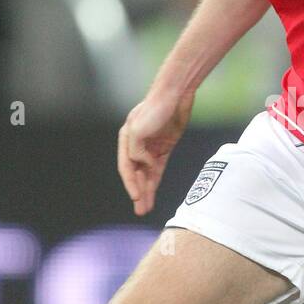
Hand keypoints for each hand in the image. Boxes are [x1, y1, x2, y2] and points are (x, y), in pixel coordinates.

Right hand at [117, 89, 195, 215]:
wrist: (177, 93)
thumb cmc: (156, 107)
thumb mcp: (139, 128)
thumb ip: (136, 149)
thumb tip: (142, 163)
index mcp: (127, 138)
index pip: (126, 167)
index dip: (131, 183)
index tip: (136, 198)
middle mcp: (137, 144)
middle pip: (136, 173)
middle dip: (138, 192)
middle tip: (141, 210)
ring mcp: (151, 146)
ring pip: (147, 173)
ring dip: (146, 190)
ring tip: (146, 208)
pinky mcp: (165, 146)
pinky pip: (158, 167)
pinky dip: (155, 179)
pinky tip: (153, 191)